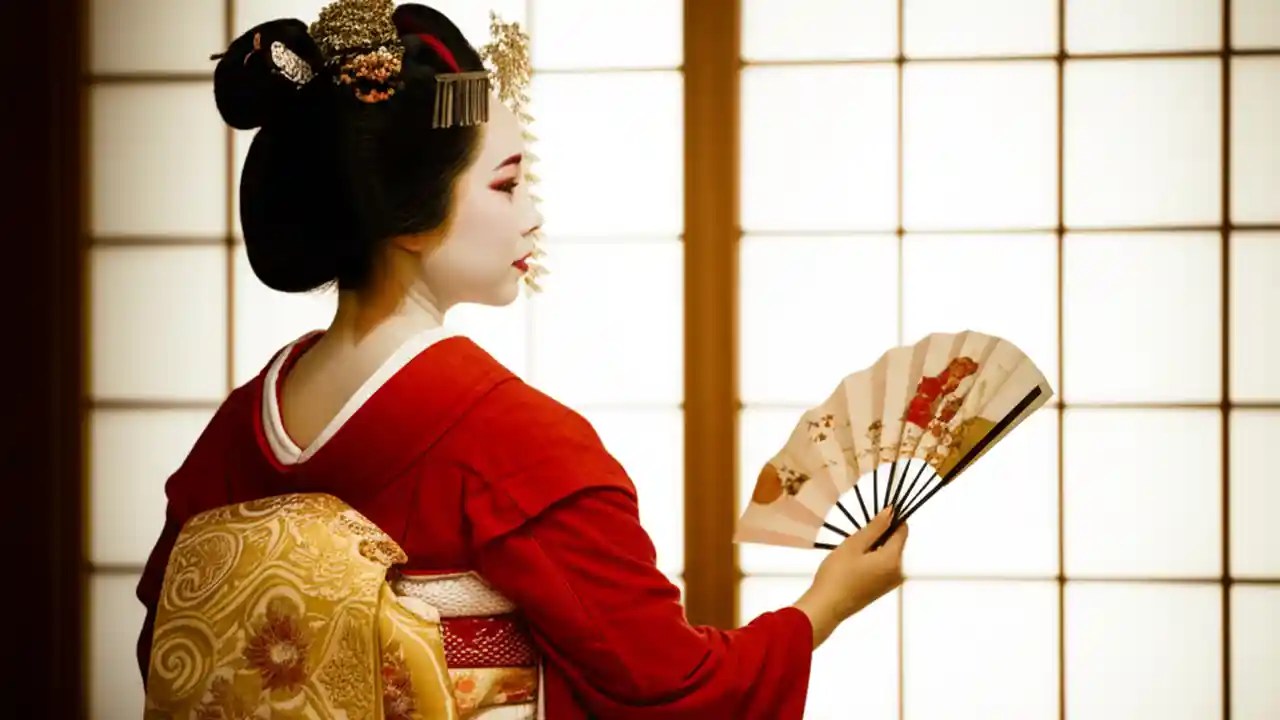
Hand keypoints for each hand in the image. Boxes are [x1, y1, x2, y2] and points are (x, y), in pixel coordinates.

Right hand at [792, 506, 907, 648]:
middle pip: (896, 543)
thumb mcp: (854, 545)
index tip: (873, 515)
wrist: (826, 607)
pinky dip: (873, 559)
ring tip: (852, 551)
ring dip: (874, 547)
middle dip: (880, 534)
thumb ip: (875, 527)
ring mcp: (891, 582)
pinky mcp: (883, 589)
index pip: (902, 530)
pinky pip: (883, 566)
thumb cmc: (837, 574)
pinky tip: (854, 563)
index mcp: (893, 559)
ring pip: (888, 554)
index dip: (891, 519)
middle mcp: (898, 571)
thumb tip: (892, 512)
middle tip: (856, 537)